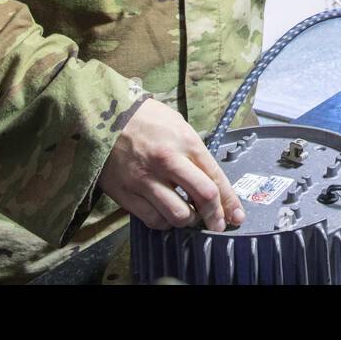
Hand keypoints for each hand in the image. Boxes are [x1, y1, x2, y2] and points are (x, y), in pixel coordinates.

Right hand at [97, 98, 244, 230]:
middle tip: (217, 224)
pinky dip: (163, 222)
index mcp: (185, 143)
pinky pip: (151, 219)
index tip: (236, 215)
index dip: (229, 202)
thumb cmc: (146, 118)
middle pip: (202, 198)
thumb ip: (195, 154)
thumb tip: (212, 181)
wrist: (104, 115)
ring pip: (177, 215)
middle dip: (215, 217)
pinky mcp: (125, 193)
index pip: (215, 179)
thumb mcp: (179, 126)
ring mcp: (144, 180)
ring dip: (188, 221)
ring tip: (188, 216)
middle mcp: (167, 162)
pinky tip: (166, 215)